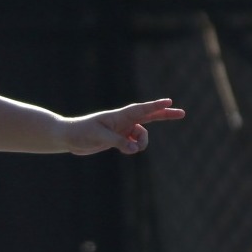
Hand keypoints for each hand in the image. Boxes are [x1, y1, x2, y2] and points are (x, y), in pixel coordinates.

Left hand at [67, 98, 182, 154]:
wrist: (69, 137)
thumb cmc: (81, 132)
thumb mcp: (99, 137)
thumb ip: (118, 143)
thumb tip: (135, 149)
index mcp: (119, 116)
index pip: (141, 109)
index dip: (156, 105)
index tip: (169, 101)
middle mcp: (123, 121)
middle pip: (149, 116)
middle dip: (165, 114)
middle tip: (182, 113)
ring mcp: (122, 129)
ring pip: (142, 135)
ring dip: (143, 142)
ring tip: (133, 149)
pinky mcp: (118, 139)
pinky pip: (134, 143)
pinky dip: (134, 147)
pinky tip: (126, 150)